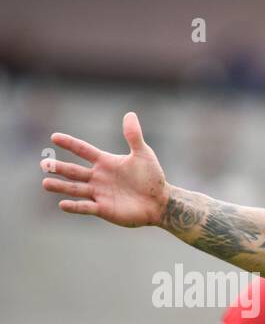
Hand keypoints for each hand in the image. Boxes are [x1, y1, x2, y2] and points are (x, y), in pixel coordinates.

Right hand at [42, 112, 168, 227]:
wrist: (161, 203)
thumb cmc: (152, 178)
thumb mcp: (143, 154)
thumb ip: (133, 136)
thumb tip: (130, 114)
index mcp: (105, 162)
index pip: (83, 150)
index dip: (69, 143)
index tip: (54, 137)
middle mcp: (98, 177)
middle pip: (74, 171)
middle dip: (59, 167)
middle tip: (44, 164)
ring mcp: (99, 193)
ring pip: (75, 189)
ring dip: (61, 186)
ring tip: (46, 183)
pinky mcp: (103, 208)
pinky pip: (86, 207)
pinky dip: (75, 206)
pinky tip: (63, 204)